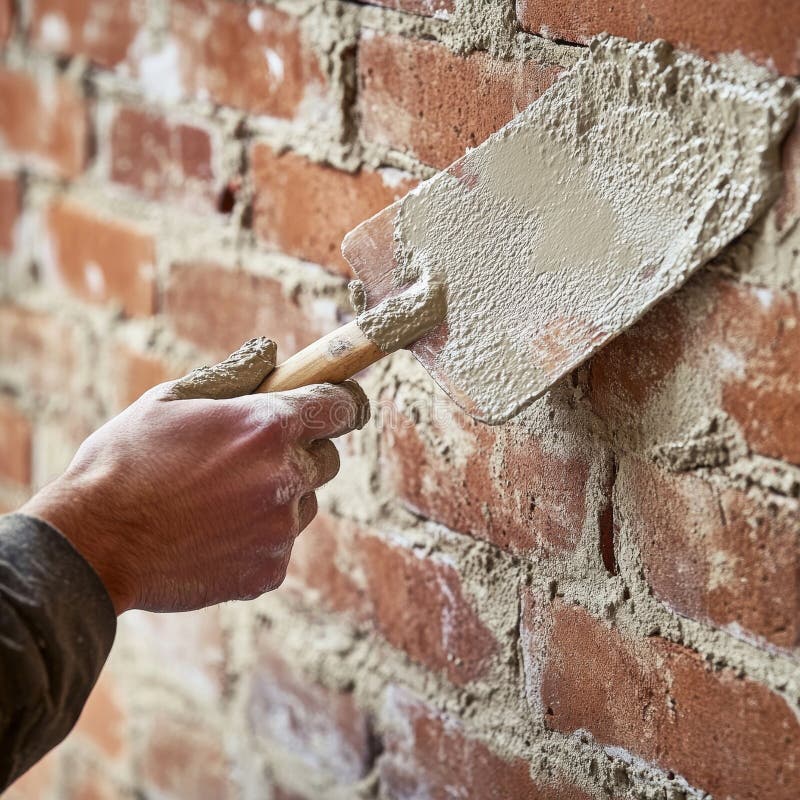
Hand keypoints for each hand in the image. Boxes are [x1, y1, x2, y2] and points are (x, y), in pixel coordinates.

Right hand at [21, 338, 369, 614]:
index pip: (340, 406)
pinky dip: (258, 538)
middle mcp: (285, 476)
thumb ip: (234, 375)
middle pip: (328, 459)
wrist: (93, 544)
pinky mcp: (269, 571)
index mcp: (268, 426)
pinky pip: (280, 545)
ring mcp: (280, 529)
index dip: (340, 402)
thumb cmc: (125, 461)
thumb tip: (271, 352)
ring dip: (279, 497)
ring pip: (305, 504)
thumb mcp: (171, 400)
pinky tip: (212, 533)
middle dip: (302, 452)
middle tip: (252, 456)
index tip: (338, 405)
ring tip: (219, 500)